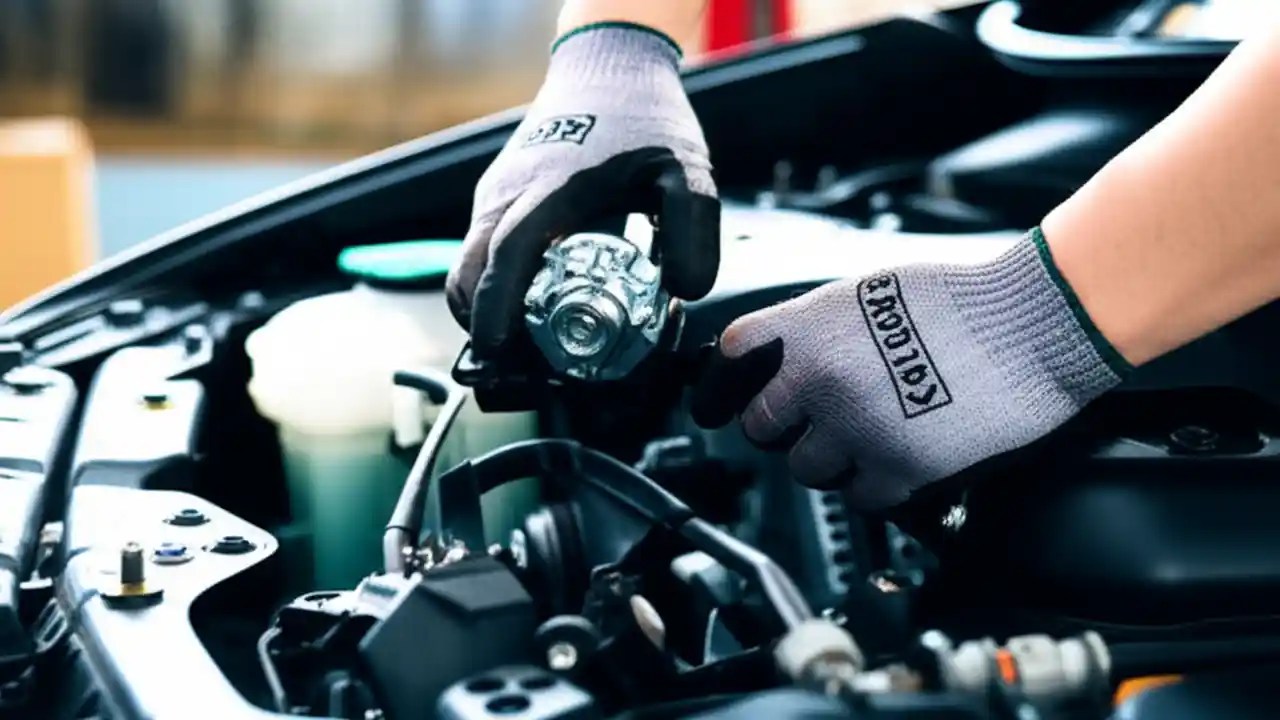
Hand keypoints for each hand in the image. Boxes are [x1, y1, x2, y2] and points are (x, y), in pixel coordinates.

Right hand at [446, 24, 719, 358]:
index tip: (498, 349)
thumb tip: (685, 291)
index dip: (497, 310)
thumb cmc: (643, 118)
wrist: (607, 67)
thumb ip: (693, 228)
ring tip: (535, 343)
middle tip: (522, 367)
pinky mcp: (496, 198)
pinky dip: (498, 285)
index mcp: (550, 192)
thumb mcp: (686, 169)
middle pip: (468, 277)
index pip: (506, 256)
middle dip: (485, 329)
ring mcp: (495, 196)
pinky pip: (483, 252)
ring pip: (470, 268)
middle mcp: (508, 196)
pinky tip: (539, 301)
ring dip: (491, 310)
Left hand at [691, 231, 1129, 510]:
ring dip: (829, 459)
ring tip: (867, 436)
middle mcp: (821, 378)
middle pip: (760, 424)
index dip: (728, 378)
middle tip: (815, 420)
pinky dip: (873, 485)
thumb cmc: (964, 300)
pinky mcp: (897, 469)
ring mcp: (856, 428)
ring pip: (805, 468)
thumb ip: (820, 327)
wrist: (1032, 325)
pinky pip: (858, 497)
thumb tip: (788, 356)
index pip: (732, 355)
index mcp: (810, 327)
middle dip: (784, 425)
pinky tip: (897, 456)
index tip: (730, 395)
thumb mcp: (872, 292)